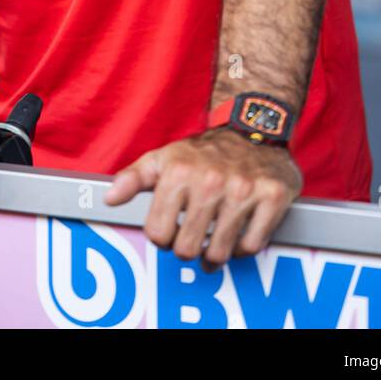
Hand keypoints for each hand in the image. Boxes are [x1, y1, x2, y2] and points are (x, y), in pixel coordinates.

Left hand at [104, 128, 302, 267]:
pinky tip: (237, 236)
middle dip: (186, 249)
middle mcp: (211, 180)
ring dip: (213, 255)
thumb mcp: (165, 157)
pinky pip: (252, 245)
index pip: (158, 233)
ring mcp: (243, 190)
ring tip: (211, 243)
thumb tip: (109, 199)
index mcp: (179, 171)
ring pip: (219, 252)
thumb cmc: (205, 151)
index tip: (169, 229)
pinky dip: (242, 249)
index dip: (161, 237)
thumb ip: (134, 178)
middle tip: (191, 238)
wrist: (255, 125)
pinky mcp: (272, 197)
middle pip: (186, 249)